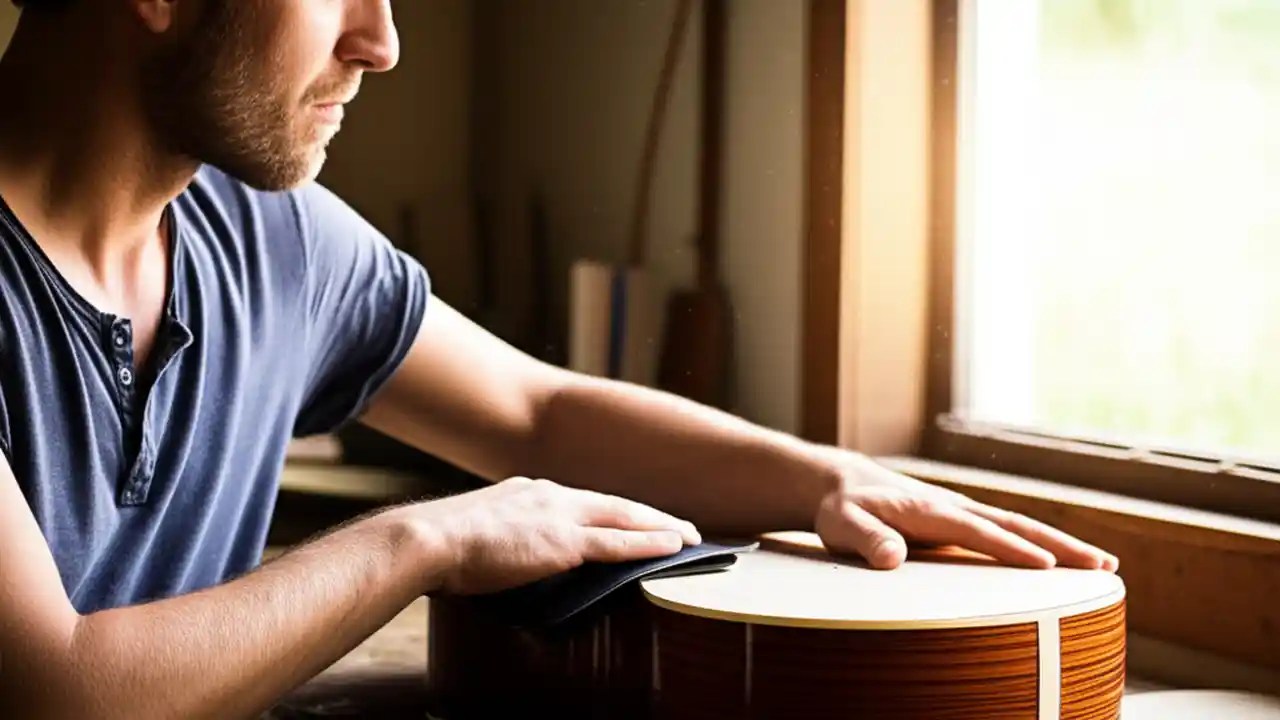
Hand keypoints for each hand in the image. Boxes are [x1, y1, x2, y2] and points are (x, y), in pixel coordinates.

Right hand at [416, 476, 701, 594]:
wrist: (430, 538)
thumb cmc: (444, 544)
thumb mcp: (482, 530)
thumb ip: (508, 536)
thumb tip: (516, 553)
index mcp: (531, 491)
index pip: (588, 501)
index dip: (619, 511)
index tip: (640, 518)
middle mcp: (551, 494)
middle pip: (616, 504)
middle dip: (653, 515)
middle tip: (683, 527)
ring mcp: (560, 514)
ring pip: (625, 519)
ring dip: (662, 528)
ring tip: (691, 538)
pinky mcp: (563, 540)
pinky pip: (618, 542)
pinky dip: (649, 543)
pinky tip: (674, 547)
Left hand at [813, 454, 1118, 571]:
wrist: (839, 483)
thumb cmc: (840, 508)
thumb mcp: (842, 524)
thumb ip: (866, 540)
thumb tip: (890, 557)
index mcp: (930, 511)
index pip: (979, 531)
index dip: (1012, 549)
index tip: (1047, 567)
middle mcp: (953, 507)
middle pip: (1015, 525)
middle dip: (1060, 546)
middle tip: (1104, 566)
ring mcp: (959, 512)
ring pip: (1017, 526)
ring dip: (1059, 545)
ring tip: (1103, 566)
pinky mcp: (959, 522)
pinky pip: (1005, 532)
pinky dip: (1037, 544)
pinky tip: (1059, 563)